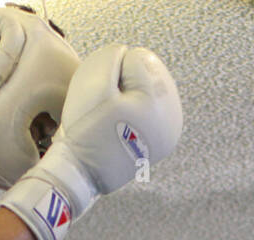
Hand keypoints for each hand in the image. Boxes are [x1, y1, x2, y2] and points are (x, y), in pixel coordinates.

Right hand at [0, 44, 182, 239]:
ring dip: (130, 94)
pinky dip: (135, 109)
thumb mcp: (93, 84)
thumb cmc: (85, 130)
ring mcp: (170, 133)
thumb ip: (111, 57)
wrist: (81, 174)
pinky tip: (120, 123)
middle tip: (107, 107)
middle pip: (149, 74)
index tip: (103, 94)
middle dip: (125, 82)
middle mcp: (172, 119)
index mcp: (158, 103)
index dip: (112, 70)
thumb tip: (126, 52)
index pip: (138, 59)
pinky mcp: (163, 142)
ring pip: (149, 91)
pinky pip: (150, 111)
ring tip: (112, 116)